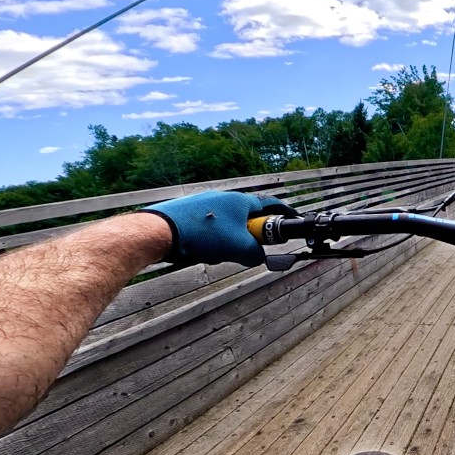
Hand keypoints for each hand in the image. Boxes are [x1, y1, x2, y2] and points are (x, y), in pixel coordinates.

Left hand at [140, 190, 289, 266]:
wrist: (161, 231)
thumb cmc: (203, 235)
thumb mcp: (240, 249)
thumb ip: (256, 254)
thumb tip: (258, 257)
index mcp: (241, 201)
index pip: (271, 205)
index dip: (284, 214)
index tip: (293, 220)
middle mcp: (224, 198)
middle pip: (248, 219)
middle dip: (248, 237)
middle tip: (245, 251)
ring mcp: (206, 203)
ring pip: (228, 226)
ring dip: (228, 242)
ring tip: (216, 253)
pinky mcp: (191, 212)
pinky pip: (211, 229)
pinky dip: (212, 241)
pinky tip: (201, 251)